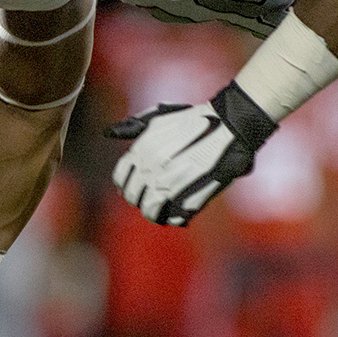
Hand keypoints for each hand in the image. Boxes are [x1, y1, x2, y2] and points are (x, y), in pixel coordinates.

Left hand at [107, 82, 276, 225]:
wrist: (227, 126)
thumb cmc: (194, 120)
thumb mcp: (159, 118)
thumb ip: (134, 127)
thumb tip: (110, 132)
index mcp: (142, 149)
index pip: (121, 177)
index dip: (126, 184)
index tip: (135, 186)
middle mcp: (151, 167)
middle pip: (133, 196)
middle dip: (139, 199)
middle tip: (150, 199)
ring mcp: (168, 182)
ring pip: (150, 210)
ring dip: (155, 212)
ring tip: (163, 211)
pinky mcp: (189, 194)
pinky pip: (172, 216)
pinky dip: (173, 217)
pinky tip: (177, 214)